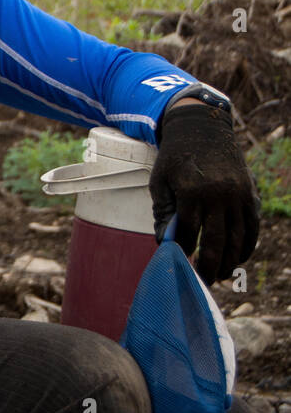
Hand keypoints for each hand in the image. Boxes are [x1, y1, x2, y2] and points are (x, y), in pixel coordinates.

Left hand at [149, 103, 259, 284]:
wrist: (203, 130)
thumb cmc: (175, 158)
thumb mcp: (160, 182)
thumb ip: (163, 213)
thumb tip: (164, 242)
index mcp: (192, 191)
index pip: (188, 232)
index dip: (183, 251)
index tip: (177, 264)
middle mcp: (219, 195)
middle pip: (216, 241)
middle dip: (209, 265)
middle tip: (202, 282)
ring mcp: (239, 196)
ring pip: (238, 238)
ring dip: (230, 261)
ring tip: (220, 276)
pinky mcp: (251, 195)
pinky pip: (252, 227)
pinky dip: (247, 246)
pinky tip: (238, 259)